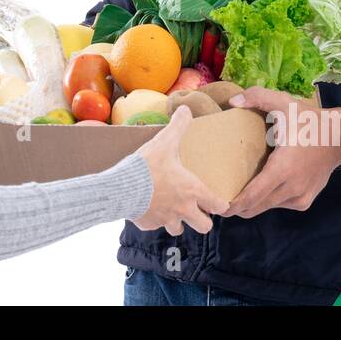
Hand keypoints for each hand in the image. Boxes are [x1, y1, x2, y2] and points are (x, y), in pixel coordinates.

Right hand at [131, 106, 230, 234]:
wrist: (120, 188)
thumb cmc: (146, 167)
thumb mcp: (164, 142)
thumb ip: (178, 126)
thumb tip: (186, 108)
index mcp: (192, 191)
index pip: (219, 206)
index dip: (220, 204)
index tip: (217, 201)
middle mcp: (183, 209)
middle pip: (205, 226)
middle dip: (203, 220)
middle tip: (197, 209)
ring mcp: (166, 220)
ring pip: (180, 230)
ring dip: (178, 222)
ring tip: (172, 210)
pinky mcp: (149, 225)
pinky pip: (156, 226)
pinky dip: (155, 219)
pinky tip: (149, 207)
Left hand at [222, 86, 340, 218]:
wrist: (340, 138)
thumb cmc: (310, 121)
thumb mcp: (285, 102)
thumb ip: (258, 97)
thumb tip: (233, 102)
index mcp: (284, 168)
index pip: (253, 196)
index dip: (233, 205)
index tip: (217, 207)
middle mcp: (292, 188)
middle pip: (256, 207)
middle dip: (236, 207)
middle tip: (219, 198)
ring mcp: (300, 197)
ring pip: (266, 207)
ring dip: (252, 203)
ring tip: (237, 190)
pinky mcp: (305, 201)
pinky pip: (279, 204)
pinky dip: (267, 200)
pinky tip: (261, 186)